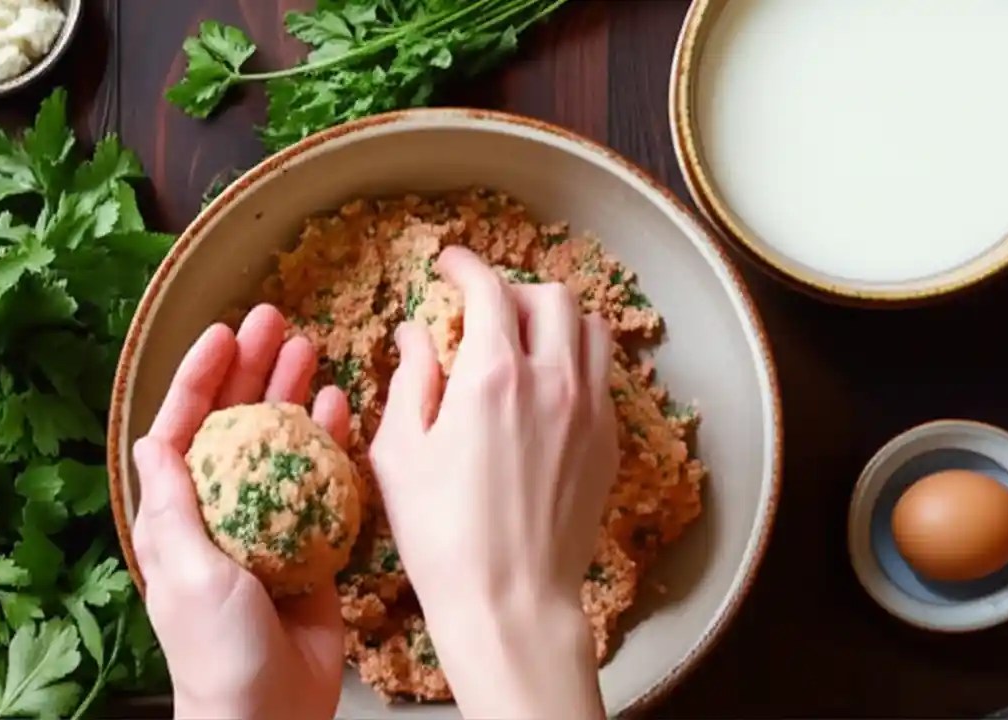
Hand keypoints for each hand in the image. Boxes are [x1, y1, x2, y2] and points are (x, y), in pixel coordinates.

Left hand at [131, 305, 350, 719]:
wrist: (271, 714)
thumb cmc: (218, 653)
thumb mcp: (187, 572)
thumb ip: (174, 504)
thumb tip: (154, 440)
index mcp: (180, 513)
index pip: (183, 428)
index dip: (199, 377)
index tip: (222, 333)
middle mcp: (222, 508)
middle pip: (236, 422)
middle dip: (252, 369)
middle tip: (277, 322)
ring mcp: (268, 522)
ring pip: (281, 442)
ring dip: (294, 394)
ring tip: (311, 349)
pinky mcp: (311, 542)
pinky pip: (323, 480)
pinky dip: (332, 443)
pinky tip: (342, 409)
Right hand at [370, 247, 617, 718]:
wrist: (511, 602)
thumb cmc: (442, 535)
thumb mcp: (399, 453)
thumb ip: (410, 379)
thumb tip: (416, 334)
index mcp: (492, 377)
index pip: (488, 289)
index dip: (465, 266)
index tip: (448, 265)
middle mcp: (551, 381)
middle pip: (549, 295)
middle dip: (512, 289)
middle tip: (481, 308)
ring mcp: (588, 410)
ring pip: (589, 327)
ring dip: (554, 317)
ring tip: (522, 337)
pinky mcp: (608, 442)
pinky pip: (602, 373)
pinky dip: (577, 357)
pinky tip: (547, 383)